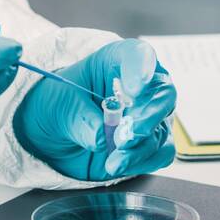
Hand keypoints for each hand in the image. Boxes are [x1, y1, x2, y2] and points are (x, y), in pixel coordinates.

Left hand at [13, 38, 175, 181]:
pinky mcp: (151, 142)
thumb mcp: (61, 104)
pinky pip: (161, 153)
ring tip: (113, 161)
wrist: (56, 132)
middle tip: (126, 136)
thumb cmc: (61, 103)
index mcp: (119, 60)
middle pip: (163, 93)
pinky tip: (119, 164)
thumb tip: (102, 138)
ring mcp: (151, 114)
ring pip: (162, 128)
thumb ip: (82, 119)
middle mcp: (143, 84)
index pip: (138, 55)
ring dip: (141, 147)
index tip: (134, 89)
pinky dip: (143, 161)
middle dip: (148, 117)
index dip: (140, 69)